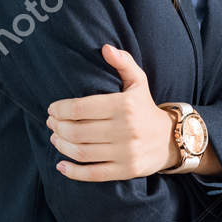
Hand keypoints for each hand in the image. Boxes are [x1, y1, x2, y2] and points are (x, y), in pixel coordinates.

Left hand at [46, 44, 177, 181]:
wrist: (171, 139)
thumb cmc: (146, 108)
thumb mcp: (139, 82)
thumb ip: (123, 63)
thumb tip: (105, 48)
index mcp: (124, 105)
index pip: (82, 107)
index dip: (61, 109)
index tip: (52, 109)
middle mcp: (125, 129)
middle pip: (78, 130)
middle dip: (58, 127)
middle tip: (51, 123)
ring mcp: (126, 152)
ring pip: (82, 151)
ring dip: (62, 146)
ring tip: (55, 138)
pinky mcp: (126, 171)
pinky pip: (93, 174)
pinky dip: (73, 172)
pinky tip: (61, 165)